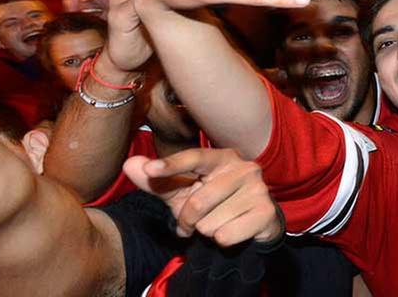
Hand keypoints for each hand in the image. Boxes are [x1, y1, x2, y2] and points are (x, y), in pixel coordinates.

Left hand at [123, 148, 284, 245]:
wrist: (251, 221)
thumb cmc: (212, 201)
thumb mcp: (182, 191)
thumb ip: (156, 181)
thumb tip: (130, 164)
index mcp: (222, 158)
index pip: (194, 158)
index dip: (171, 165)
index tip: (150, 169)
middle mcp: (244, 168)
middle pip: (198, 202)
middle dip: (188, 220)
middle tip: (194, 222)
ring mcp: (258, 188)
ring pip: (211, 223)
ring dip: (206, 230)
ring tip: (215, 223)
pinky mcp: (266, 211)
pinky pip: (227, 235)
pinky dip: (222, 240)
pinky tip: (231, 230)